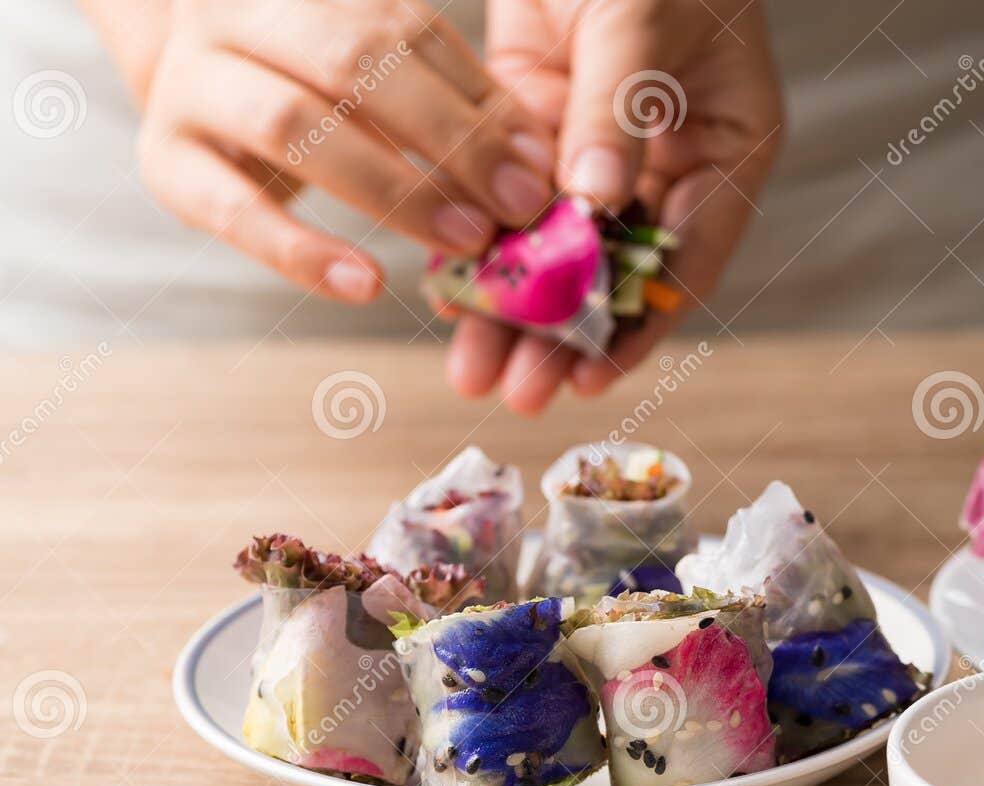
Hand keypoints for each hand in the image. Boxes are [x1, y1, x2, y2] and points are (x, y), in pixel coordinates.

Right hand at [138, 0, 557, 301]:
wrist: (195, 85)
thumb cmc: (314, 82)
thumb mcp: (385, 74)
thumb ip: (457, 105)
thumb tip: (535, 165)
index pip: (409, 32)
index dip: (480, 103)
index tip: (538, 169)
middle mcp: (240, 16)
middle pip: (352, 67)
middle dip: (447, 142)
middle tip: (514, 208)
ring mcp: (193, 84)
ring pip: (293, 128)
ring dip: (392, 191)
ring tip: (465, 240)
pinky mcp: (167, 161)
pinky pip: (234, 211)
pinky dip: (302, 253)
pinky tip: (365, 282)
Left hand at [447, 0, 782, 414]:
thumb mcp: (645, 16)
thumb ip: (620, 107)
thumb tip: (593, 198)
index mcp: (725, 146)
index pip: (689, 258)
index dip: (641, 322)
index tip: (594, 371)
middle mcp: (663, 160)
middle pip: (617, 272)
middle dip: (567, 335)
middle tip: (523, 393)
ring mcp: (597, 145)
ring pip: (559, 249)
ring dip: (518, 308)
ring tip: (479, 372)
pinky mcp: (537, 122)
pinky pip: (510, 202)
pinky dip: (483, 246)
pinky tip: (452, 295)